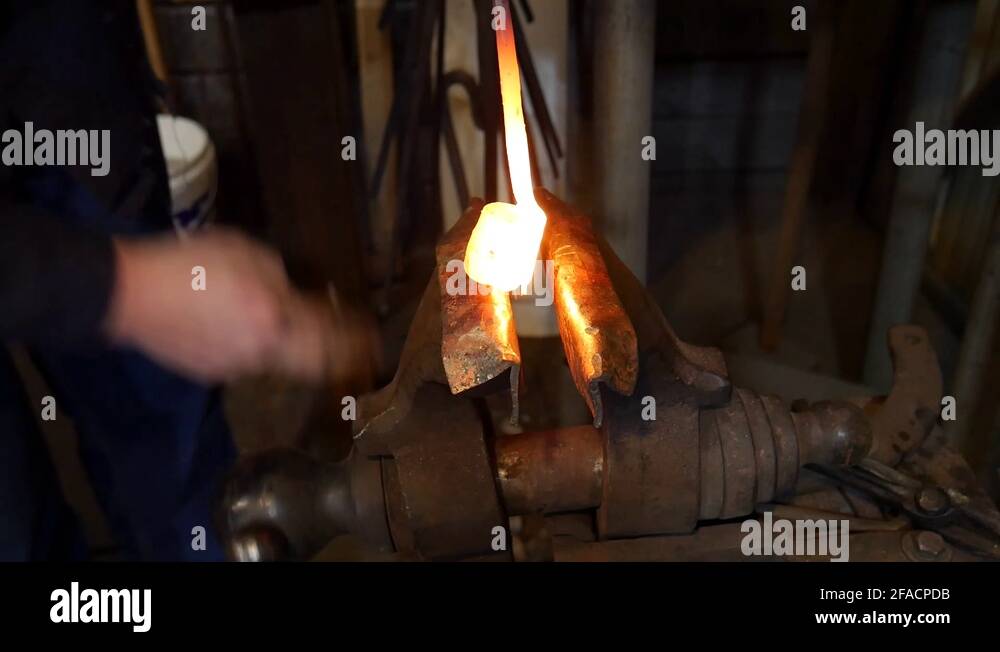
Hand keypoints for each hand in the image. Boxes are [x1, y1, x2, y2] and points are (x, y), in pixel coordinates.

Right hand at [104, 228, 375, 383]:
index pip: (330, 334)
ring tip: (291, 332)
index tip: (376, 339)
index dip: (356, 337)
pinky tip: (240, 329)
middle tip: (361, 356)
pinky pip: (245, 360)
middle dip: (341, 359)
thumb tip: (296, 294)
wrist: (131, 296)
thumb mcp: (246, 252)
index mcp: (276, 318)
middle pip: (316, 364)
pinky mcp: (211, 373)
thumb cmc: (191, 263)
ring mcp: (236, 367)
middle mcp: (263, 351)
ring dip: (293, 350)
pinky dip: (255, 347)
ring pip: (278, 362)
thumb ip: (280, 277)